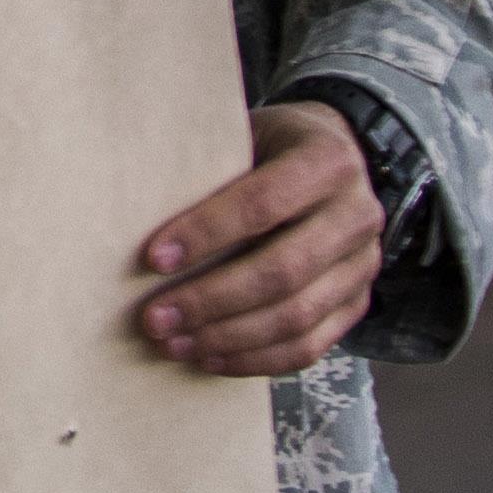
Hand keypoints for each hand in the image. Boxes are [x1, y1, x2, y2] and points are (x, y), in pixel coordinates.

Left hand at [132, 103, 384, 379]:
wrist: (336, 159)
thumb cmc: (268, 147)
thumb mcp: (243, 133)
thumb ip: (208, 166)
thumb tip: (129, 207)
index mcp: (327, 160)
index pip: (263, 203)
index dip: (207, 233)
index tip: (152, 259)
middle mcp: (357, 213)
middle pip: (283, 270)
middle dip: (211, 300)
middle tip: (154, 318)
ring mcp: (363, 264)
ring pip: (297, 317)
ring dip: (228, 337)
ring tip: (173, 343)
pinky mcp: (357, 303)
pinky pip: (311, 346)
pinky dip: (256, 359)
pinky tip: (210, 359)